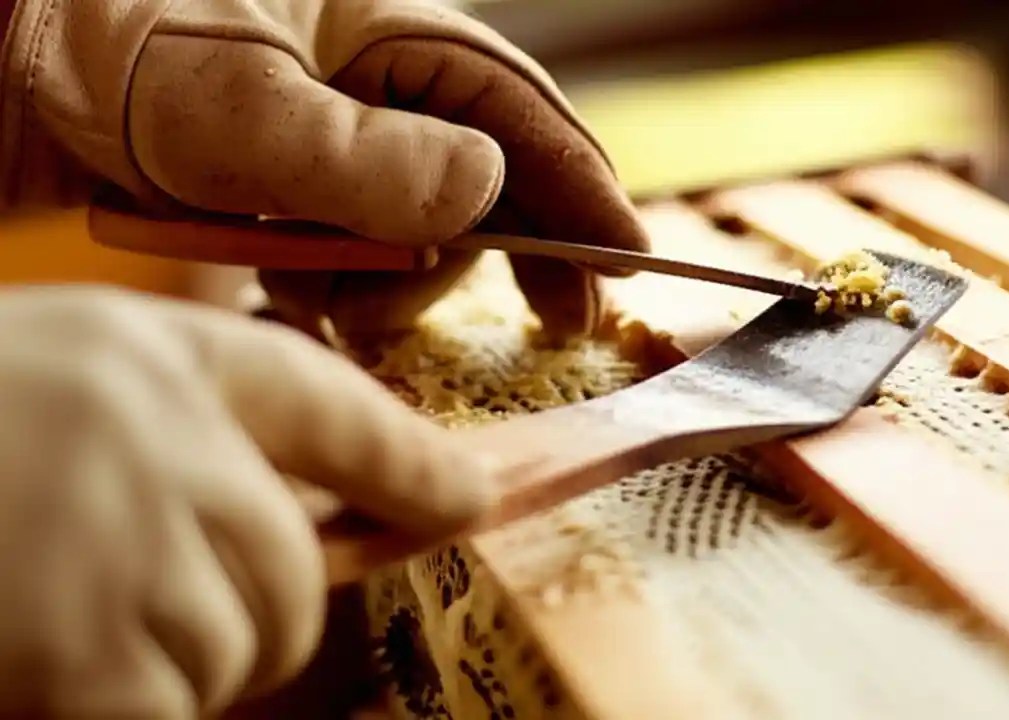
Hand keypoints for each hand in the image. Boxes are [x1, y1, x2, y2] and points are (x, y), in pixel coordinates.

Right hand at [0, 285, 492, 716]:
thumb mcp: (68, 390)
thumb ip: (190, 440)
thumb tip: (321, 528)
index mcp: (152, 356)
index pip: (328, 406)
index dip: (411, 464)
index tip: (473, 500)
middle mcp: (162, 437)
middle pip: (295, 568)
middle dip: (256, 612)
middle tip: (154, 612)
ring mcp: (126, 543)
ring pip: (237, 648)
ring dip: (175, 662)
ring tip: (58, 614)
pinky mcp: (79, 652)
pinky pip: (167, 706)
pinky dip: (121, 705)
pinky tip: (38, 658)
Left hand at [1, 0, 648, 339]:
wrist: (11, 77)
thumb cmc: (112, 50)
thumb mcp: (235, 106)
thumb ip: (361, 157)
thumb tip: (484, 190)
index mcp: (395, 34)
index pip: (523, 113)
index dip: (587, 189)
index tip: (634, 260)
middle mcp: (387, 87)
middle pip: (495, 185)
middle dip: (499, 258)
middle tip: (553, 325)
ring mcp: (348, 142)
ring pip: (428, 235)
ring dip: (396, 288)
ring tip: (325, 300)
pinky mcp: (309, 189)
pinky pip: (366, 254)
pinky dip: (347, 291)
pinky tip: (300, 294)